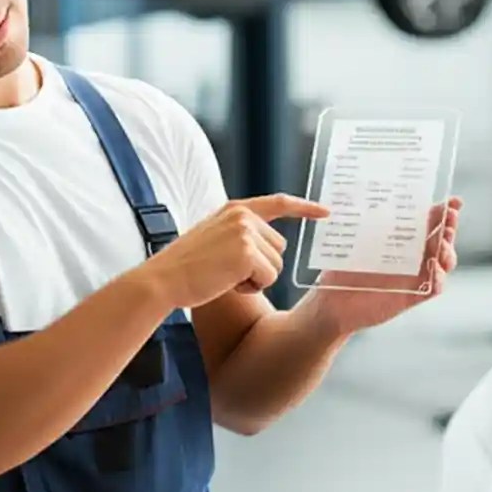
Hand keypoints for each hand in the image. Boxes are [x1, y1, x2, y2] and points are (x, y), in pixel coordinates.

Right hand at [137, 193, 330, 309]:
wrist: (164, 280)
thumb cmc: (187, 268)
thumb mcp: (214, 238)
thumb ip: (240, 234)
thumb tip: (273, 246)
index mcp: (235, 209)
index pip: (277, 203)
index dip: (304, 207)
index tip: (326, 212)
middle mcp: (243, 216)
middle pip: (279, 247)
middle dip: (261, 266)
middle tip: (228, 271)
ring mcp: (246, 232)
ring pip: (275, 265)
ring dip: (256, 279)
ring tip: (224, 276)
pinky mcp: (247, 253)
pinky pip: (268, 278)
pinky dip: (252, 288)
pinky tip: (227, 284)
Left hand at [309, 197, 461, 336]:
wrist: (332, 303)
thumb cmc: (340, 271)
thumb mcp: (351, 242)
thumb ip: (364, 223)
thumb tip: (369, 194)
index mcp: (399, 238)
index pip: (428, 221)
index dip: (443, 211)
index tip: (453, 201)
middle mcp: (411, 255)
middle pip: (442, 239)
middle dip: (450, 227)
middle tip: (450, 218)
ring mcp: (414, 275)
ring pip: (444, 262)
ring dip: (448, 252)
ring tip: (441, 246)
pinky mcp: (412, 295)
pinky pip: (434, 287)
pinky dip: (439, 278)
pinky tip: (434, 270)